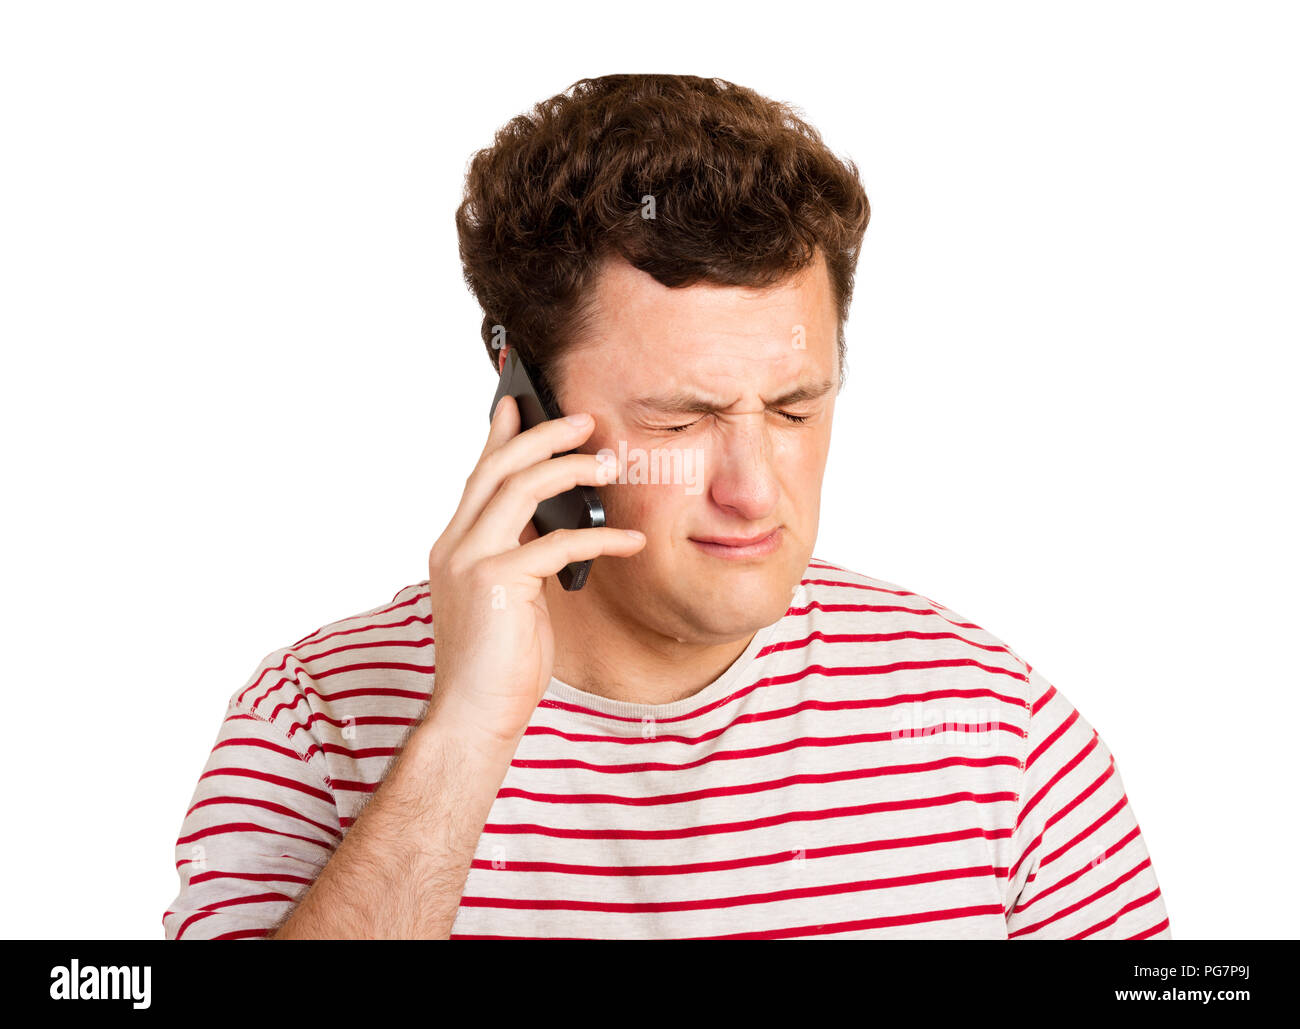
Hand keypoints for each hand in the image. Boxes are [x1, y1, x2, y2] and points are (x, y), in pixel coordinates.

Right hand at [424, 396, 643, 748]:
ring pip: (520, 488)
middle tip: (583, 420)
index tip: (518, 403)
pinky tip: (631, 542)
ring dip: (569, 469)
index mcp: (454, 546)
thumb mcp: (507, 598)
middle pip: (498, 468)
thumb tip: (552, 524)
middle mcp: (455, 545)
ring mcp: (471, 561)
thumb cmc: (496, 663)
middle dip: (542, 436)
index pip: (478, 476)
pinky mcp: (497, 582)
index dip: (499, 436)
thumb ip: (519, 556)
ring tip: (608, 464)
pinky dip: (600, 536)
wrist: (473, 715)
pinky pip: (557, 542)